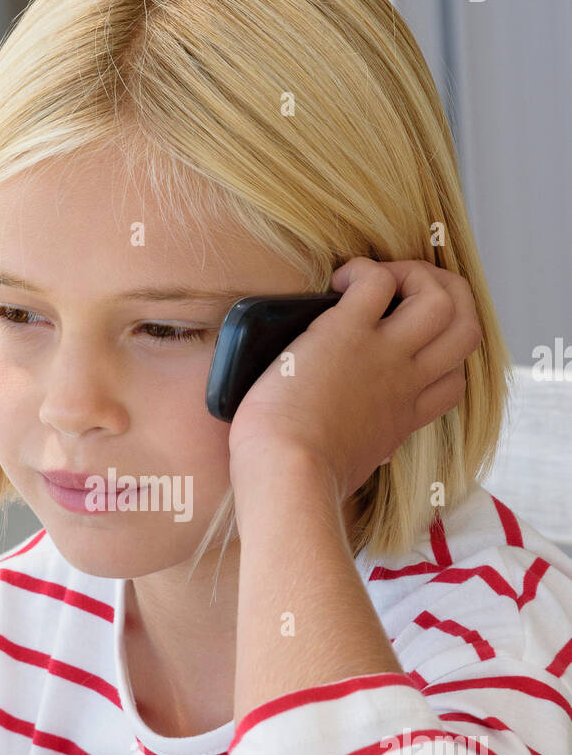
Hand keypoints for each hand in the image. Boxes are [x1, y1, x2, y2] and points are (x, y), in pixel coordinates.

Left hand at [227, 258, 482, 504]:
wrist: (287, 478)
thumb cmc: (300, 484)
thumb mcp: (349, 471)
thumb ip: (358, 454)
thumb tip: (345, 454)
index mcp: (401, 418)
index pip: (453, 382)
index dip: (442, 357)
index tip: (405, 349)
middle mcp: (404, 383)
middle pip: (467, 329)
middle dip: (450, 298)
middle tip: (407, 293)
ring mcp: (383, 356)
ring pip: (442, 299)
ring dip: (415, 276)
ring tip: (378, 280)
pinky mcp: (347, 333)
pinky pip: (377, 280)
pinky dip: (363, 270)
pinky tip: (337, 282)